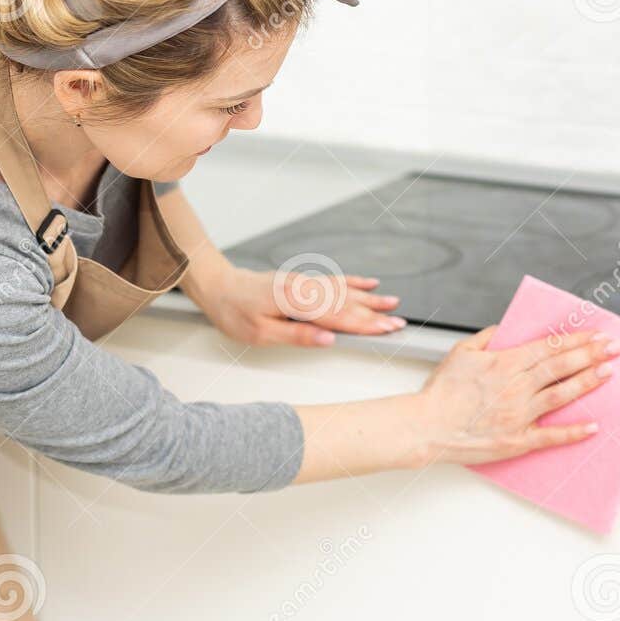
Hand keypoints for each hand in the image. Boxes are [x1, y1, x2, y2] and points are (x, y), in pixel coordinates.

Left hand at [200, 264, 406, 347]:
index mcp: (295, 303)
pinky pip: (333, 280)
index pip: (338, 316)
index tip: (387, 330)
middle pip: (346, 303)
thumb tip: (328, 339)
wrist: (220, 286)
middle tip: (399, 323)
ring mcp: (305, 283)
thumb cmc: (234, 311)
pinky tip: (368, 284)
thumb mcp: (260, 333)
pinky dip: (353, 282)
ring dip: (370, 299)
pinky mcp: (302, 282)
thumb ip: (297, 336)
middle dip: (375, 314)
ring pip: (344, 291)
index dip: (365, 324)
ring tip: (393, 304)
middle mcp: (304, 289)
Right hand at [412, 327, 619, 465]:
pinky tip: (593, 426)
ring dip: (588, 382)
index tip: (596, 334)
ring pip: (561, 394)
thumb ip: (487, 337)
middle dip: (591, 354)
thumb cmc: (441, 393)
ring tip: (609, 372)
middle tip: (614, 347)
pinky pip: (551, 436)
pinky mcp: (517, 440)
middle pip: (561, 366)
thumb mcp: (461, 352)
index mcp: (504, 363)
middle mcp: (516, 387)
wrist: (427, 427)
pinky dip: (574, 432)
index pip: (549, 347)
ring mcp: (519, 414)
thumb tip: (508, 328)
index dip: (576, 339)